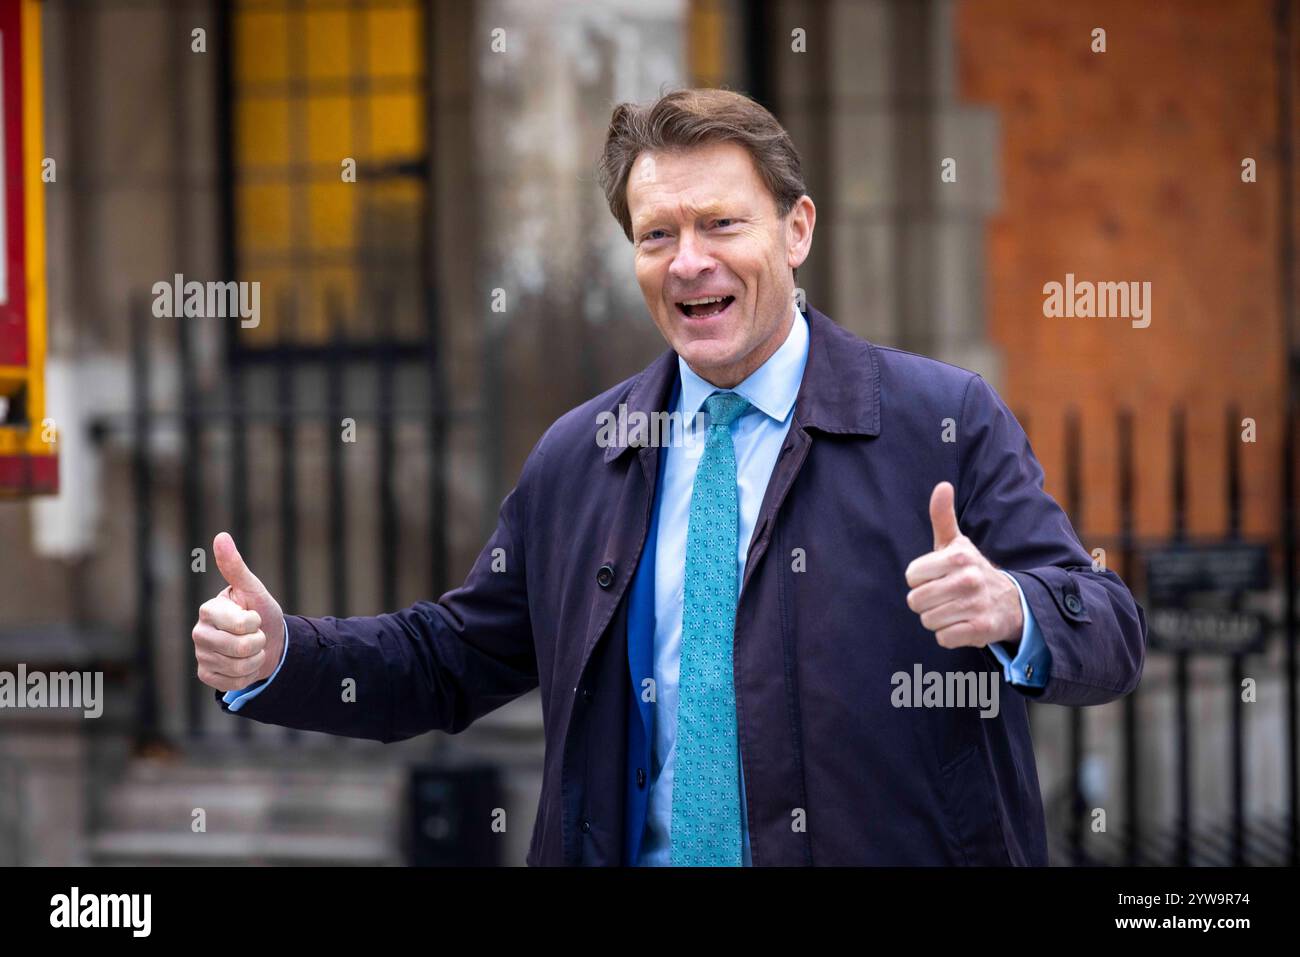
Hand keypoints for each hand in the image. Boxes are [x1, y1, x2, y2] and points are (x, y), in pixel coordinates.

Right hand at [191, 532, 285, 691]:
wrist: (268, 641)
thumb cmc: (260, 611)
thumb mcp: (254, 589)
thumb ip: (236, 567)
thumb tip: (221, 536)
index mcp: (208, 609)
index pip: (241, 624)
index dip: (256, 622)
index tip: (254, 616)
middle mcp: (199, 632)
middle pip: (239, 648)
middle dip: (258, 642)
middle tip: (256, 634)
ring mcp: (201, 655)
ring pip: (238, 667)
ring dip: (255, 659)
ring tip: (251, 648)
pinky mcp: (206, 675)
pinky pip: (232, 682)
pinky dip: (247, 675)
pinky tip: (244, 664)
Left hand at [904, 481, 1022, 649]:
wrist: (1011, 602)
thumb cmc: (971, 570)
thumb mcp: (956, 543)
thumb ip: (943, 516)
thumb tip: (942, 485)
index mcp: (958, 557)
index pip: (911, 576)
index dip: (920, 579)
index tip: (935, 577)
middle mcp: (968, 580)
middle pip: (916, 601)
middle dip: (926, 602)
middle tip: (944, 596)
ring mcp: (975, 606)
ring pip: (928, 620)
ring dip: (937, 618)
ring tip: (954, 609)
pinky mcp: (980, 630)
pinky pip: (943, 638)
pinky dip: (949, 634)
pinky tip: (962, 623)